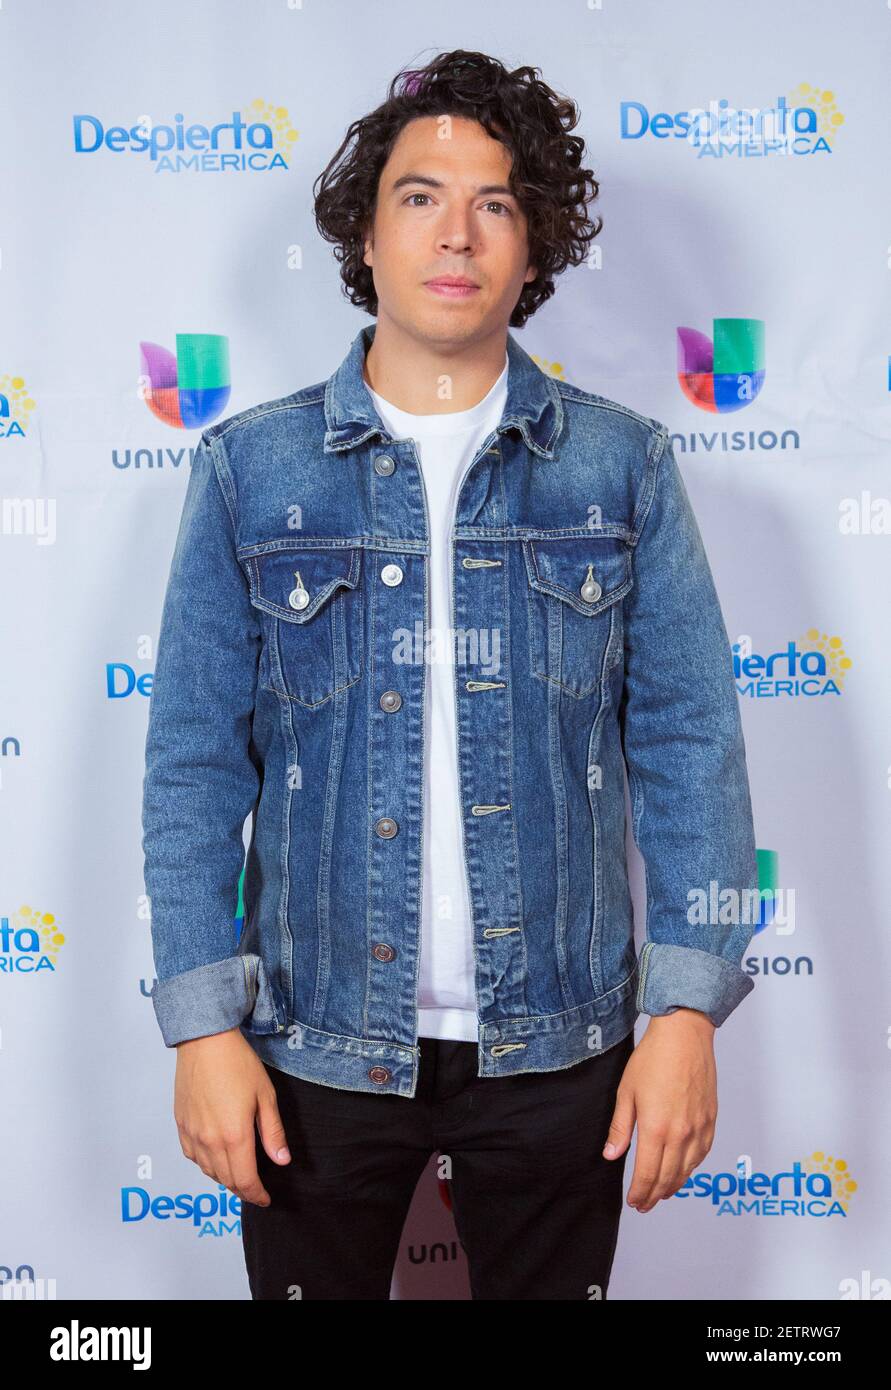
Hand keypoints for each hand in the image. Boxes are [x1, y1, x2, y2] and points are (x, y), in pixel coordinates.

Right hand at [173, 1028, 290, 1206]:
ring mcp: (192, 1134)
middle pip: (225, 1180)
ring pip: (207, 1170)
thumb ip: (272, 1132)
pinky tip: (215, 1157)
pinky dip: (205, 1164)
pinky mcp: (180, 1124)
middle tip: (255, 1189)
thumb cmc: (238, 1064)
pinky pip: (192, 1156)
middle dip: (242, 1189)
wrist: (205, 1041)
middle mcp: (209, 1141)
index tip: (265, 1199)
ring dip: (224, 1178)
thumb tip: (281, 1160)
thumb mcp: (265, 1096)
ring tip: (238, 1174)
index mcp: (234, 1136)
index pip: (245, 1180)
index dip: (256, 1194)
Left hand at [602, 1009, 716, 1212]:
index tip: (634, 1201)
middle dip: (654, 1195)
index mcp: (656, 1128)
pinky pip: (702, 1154)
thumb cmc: (653, 1058)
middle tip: (644, 1204)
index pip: (648, 1174)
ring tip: (661, 1193)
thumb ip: (620, 1127)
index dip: (640, 1192)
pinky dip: (691, 1168)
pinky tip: (683, 1170)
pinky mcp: (710, 1120)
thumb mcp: (627, 1092)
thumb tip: (611, 1154)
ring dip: (673, 1186)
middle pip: (668, 1177)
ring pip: (687, 1170)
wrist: (684, 1036)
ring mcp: (699, 1128)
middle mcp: (681, 1133)